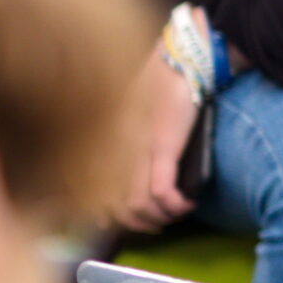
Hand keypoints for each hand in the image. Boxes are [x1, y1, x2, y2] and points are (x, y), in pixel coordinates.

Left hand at [109, 36, 202, 233]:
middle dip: (139, 224)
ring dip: (159, 218)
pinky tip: (188, 203)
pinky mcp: (162, 145)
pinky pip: (161, 192)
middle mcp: (118, 150)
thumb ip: (129, 139)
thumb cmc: (159, 80)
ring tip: (176, 213)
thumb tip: (139, 167)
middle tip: (158, 222)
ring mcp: (138, 149)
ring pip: (137, 206)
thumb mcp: (133, 111)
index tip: (126, 221)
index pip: (95, 193)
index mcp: (107, 143)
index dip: (108, 216)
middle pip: (116, 206)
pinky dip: (175, 205)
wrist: (178, 57)